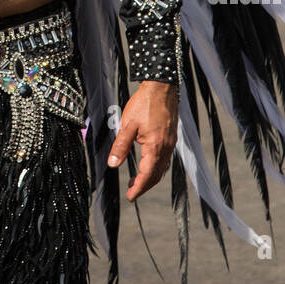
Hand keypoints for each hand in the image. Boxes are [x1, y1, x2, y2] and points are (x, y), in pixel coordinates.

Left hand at [108, 81, 177, 200]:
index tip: (130, 196)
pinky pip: (165, 158)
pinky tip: (148, 164)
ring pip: (162, 168)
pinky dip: (156, 167)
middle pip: (156, 175)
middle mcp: (166, 148)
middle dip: (144, 186)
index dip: (138, 188)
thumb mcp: (127, 125)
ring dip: (150, 177)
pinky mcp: (171, 137)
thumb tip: (113, 164)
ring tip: (137, 180)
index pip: (147, 175)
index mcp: (155, 147)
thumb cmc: (144, 103)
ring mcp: (170, 143)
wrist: (162, 87)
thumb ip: (121, 146)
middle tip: (132, 192)